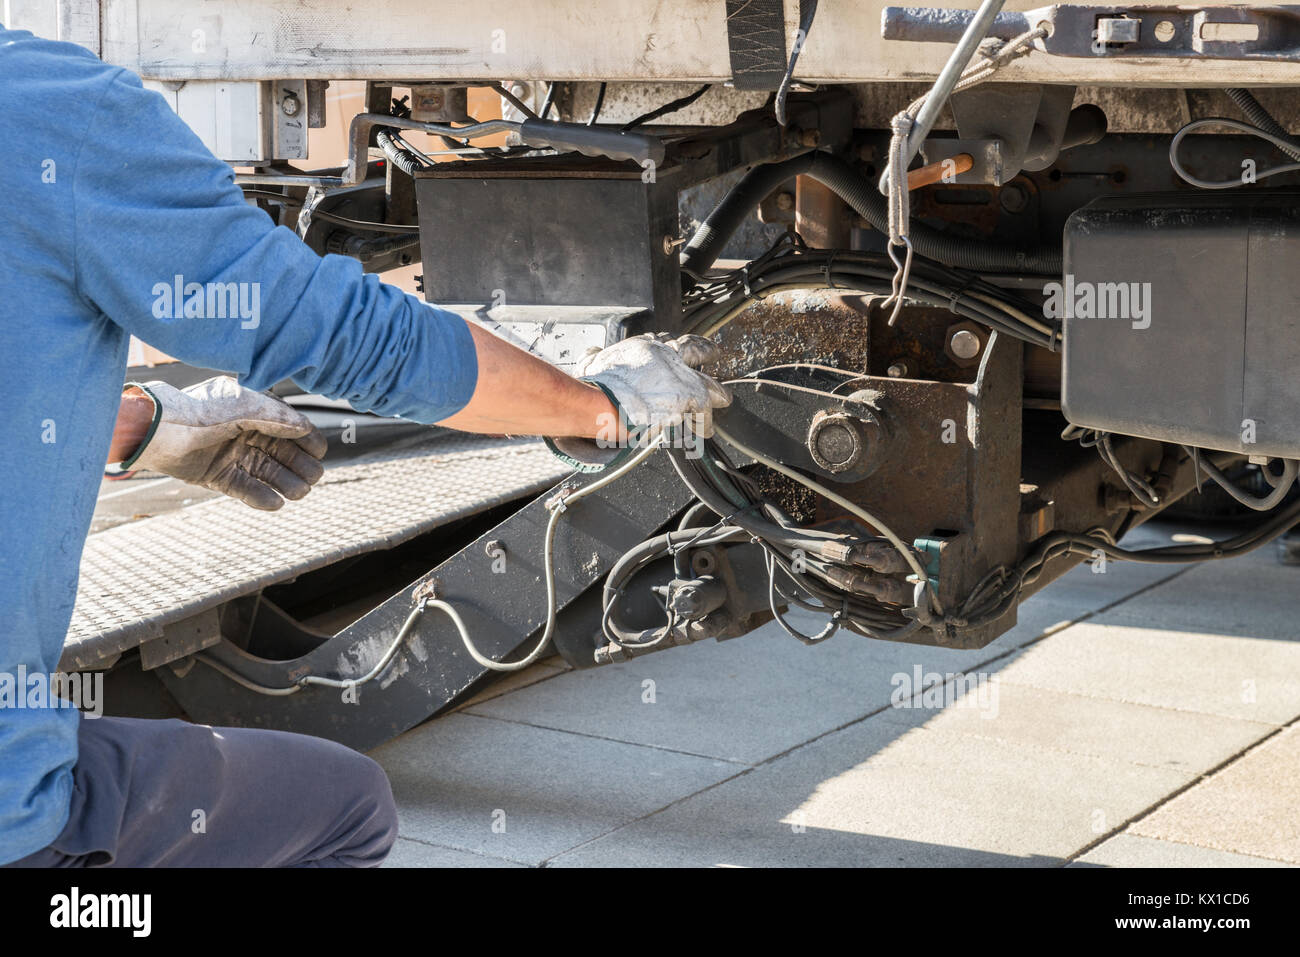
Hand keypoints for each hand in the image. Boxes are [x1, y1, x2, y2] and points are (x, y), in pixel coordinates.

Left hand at [119, 376, 326, 509]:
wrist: (154, 432)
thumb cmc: (198, 411)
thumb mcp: (242, 406)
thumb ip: (276, 416)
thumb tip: (305, 427)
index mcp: (253, 411)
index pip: (290, 427)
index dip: (307, 439)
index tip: (319, 453)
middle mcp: (245, 433)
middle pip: (283, 453)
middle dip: (301, 466)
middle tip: (312, 478)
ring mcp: (232, 455)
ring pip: (267, 472)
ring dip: (286, 483)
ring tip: (298, 493)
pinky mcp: (217, 476)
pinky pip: (245, 488)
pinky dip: (260, 497)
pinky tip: (275, 503)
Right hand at [546, 334, 730, 471]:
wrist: (606, 400)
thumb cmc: (596, 386)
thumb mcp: (590, 363)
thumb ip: (594, 357)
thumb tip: (591, 353)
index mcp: (643, 347)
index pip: (665, 340)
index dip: (673, 345)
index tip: (677, 348)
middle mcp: (666, 356)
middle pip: (693, 349)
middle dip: (705, 351)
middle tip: (713, 353)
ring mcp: (680, 375)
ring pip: (707, 382)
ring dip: (717, 391)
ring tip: (724, 397)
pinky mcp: (689, 396)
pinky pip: (705, 411)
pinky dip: (706, 422)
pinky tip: (708, 430)